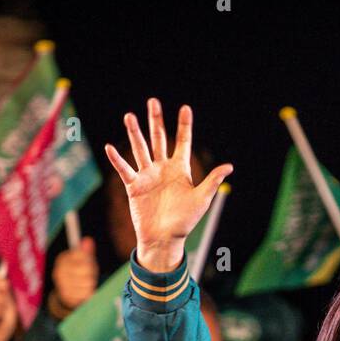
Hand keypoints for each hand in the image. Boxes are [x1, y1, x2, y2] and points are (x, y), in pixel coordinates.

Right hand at [50, 236, 98, 311]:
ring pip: (86, 282)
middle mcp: (59, 270)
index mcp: (63, 259)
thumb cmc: (79, 276)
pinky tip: (83, 292)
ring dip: (90, 284)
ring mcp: (61, 284)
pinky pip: (84, 293)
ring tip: (85, 285)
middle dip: (91, 273)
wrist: (67, 297)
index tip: (89, 264)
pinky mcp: (66, 295)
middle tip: (88, 276)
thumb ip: (86, 252)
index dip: (88, 261)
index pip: (81, 255)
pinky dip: (87, 294)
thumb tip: (88, 239)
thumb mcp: (84, 262)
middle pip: (85, 269)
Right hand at [104, 100, 232, 272]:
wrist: (164, 239)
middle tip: (153, 101)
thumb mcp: (202, 200)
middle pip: (159, 139)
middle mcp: (162, 168)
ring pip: (140, 149)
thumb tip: (229, 166)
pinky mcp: (134, 186)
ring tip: (129, 116)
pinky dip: (117, 160)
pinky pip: (125, 170)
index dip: (184, 126)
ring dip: (134, 133)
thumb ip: (212, 181)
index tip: (185, 108)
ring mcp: (147, 176)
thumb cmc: (185, 221)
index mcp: (180, 169)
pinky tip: (109, 147)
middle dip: (156, 121)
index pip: (182, 142)